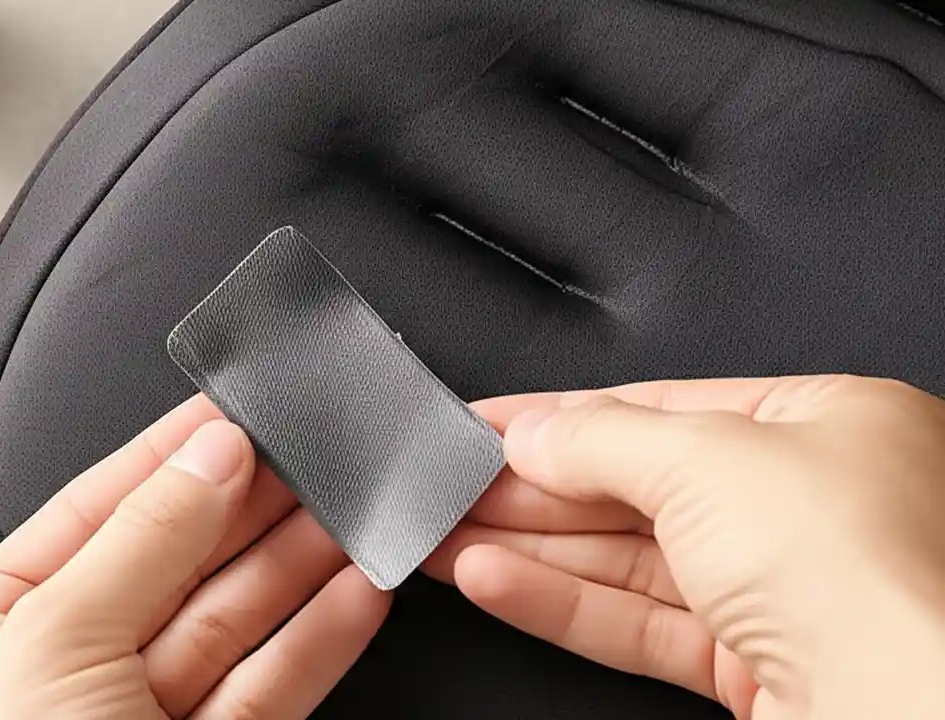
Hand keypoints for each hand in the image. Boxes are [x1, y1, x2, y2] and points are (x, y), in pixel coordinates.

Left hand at [0, 395, 389, 718]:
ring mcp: (143, 719)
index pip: (94, 511)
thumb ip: (141, 540)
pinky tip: (358, 589)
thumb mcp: (56, 648)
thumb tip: (206, 454)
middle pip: (176, 559)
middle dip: (248, 503)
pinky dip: (320, 637)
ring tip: (353, 509)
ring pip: (234, 619)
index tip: (234, 408)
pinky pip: (271, 685)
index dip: (168, 455)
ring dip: (299, 562)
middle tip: (310, 450)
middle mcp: (67, 671)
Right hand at [425, 375, 944, 719]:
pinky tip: (496, 581)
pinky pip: (637, 621)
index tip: (488, 424)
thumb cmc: (870, 576)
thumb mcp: (708, 459)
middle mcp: (809, 505)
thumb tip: (534, 431)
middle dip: (534, 486)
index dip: (564, 415)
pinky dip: (560, 600)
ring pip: (628, 559)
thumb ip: (603, 439)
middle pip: (637, 484)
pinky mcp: (753, 667)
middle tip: (455, 484)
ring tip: (449, 535)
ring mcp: (782, 591)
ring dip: (531, 547)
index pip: (663, 407)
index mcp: (826, 424)